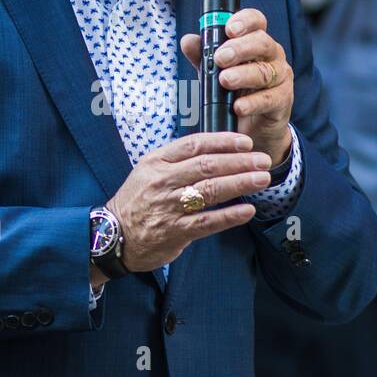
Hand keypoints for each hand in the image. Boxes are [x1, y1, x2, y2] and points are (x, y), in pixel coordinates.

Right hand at [105, 132, 273, 272]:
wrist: (113, 235)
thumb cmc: (137, 200)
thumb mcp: (149, 171)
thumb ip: (177, 160)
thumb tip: (215, 150)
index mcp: (157, 161)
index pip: (195, 145)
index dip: (224, 141)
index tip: (246, 142)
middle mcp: (163, 181)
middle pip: (208, 165)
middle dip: (240, 161)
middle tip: (263, 160)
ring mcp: (168, 206)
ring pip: (210, 190)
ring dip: (240, 183)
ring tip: (262, 179)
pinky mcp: (174, 231)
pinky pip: (207, 222)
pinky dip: (229, 216)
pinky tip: (247, 211)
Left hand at [180, 9, 293, 164]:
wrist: (250, 127)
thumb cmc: (234, 92)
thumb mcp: (214, 72)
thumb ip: (203, 57)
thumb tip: (188, 41)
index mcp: (256, 42)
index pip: (256, 21)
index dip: (244, 21)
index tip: (228, 29)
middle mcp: (272, 55)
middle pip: (262, 43)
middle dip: (240, 49)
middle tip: (220, 58)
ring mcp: (281, 77)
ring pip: (265, 71)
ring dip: (243, 75)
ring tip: (225, 81)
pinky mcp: (283, 100)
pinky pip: (269, 99)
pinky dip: (252, 103)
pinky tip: (238, 107)